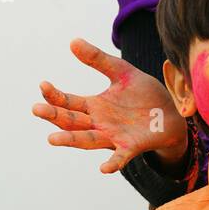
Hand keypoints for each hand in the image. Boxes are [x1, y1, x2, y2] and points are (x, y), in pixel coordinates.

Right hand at [31, 38, 186, 173]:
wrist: (172, 114)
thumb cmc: (145, 96)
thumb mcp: (123, 72)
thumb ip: (100, 59)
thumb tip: (73, 41)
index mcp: (94, 106)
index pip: (68, 102)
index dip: (54, 96)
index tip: (43, 85)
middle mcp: (99, 123)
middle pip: (71, 121)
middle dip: (54, 116)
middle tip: (37, 109)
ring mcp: (113, 136)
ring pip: (87, 140)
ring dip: (71, 140)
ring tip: (52, 139)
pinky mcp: (131, 146)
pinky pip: (120, 157)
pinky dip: (112, 163)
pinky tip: (104, 169)